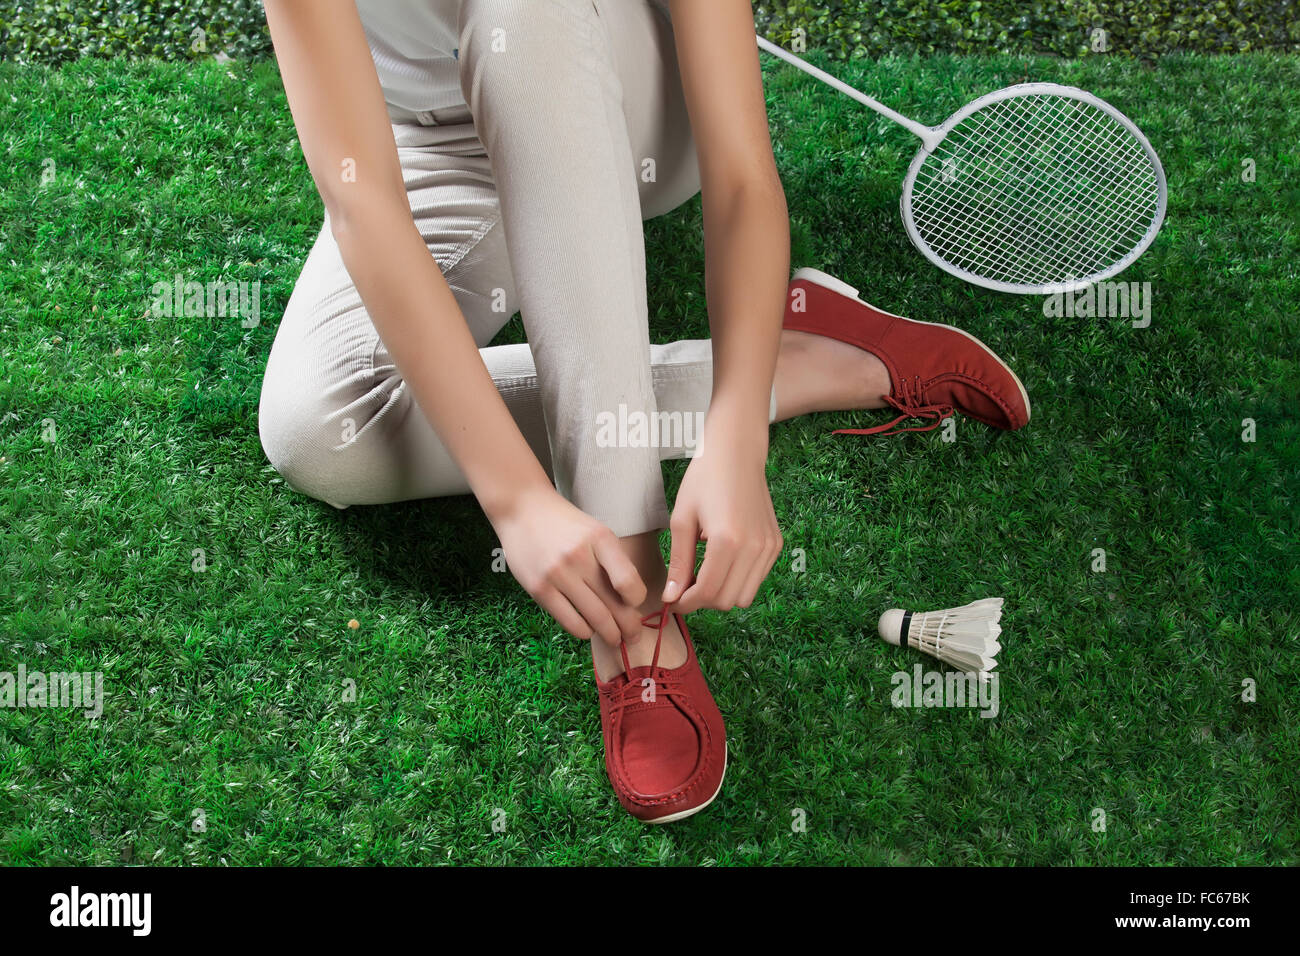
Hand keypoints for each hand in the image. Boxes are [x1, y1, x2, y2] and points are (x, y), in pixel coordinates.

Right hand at [489, 485, 646, 646]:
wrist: (522, 509)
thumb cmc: (566, 524)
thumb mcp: (596, 531)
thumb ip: (614, 561)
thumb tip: (631, 601)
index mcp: (600, 539)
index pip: (628, 582)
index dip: (637, 600)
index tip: (635, 604)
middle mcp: (579, 557)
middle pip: (614, 606)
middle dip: (629, 628)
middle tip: (634, 637)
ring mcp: (557, 574)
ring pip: (594, 619)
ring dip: (609, 635)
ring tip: (614, 639)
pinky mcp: (539, 589)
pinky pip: (570, 622)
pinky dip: (584, 631)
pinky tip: (588, 629)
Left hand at [664, 427, 781, 611]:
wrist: (737, 453)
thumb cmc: (703, 480)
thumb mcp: (682, 520)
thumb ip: (679, 563)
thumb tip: (671, 598)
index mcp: (727, 541)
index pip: (708, 593)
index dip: (687, 603)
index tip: (673, 600)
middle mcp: (753, 548)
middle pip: (727, 601)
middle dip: (703, 601)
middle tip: (685, 587)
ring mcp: (768, 547)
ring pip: (744, 596)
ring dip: (721, 594)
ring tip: (703, 574)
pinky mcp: (775, 544)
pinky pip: (756, 579)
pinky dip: (737, 580)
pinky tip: (721, 562)